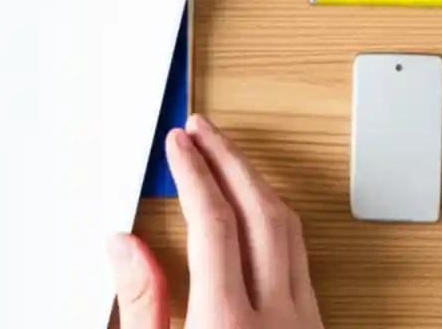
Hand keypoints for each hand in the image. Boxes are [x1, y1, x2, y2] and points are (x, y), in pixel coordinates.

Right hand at [108, 114, 323, 328]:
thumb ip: (142, 305)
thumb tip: (125, 246)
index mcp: (225, 325)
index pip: (213, 224)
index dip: (194, 174)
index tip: (178, 144)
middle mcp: (275, 318)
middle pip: (259, 213)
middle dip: (228, 161)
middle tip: (202, 131)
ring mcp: (302, 322)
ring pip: (288, 231)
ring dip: (256, 185)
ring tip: (226, 157)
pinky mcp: (315, 327)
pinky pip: (301, 257)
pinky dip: (276, 220)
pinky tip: (256, 209)